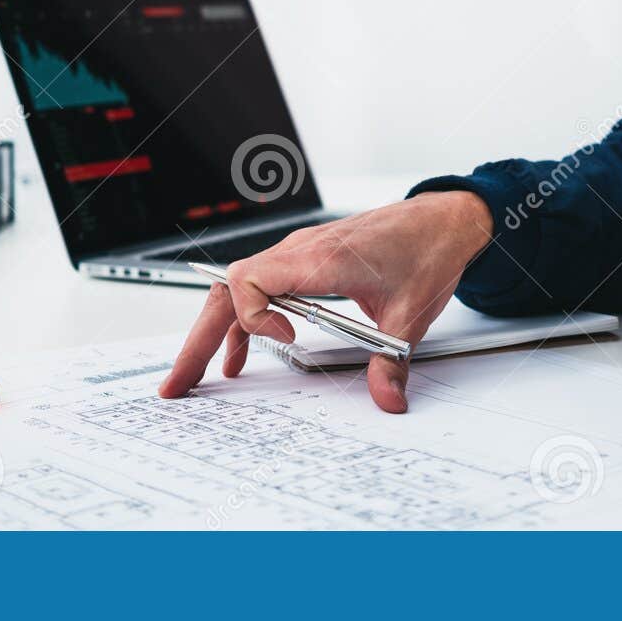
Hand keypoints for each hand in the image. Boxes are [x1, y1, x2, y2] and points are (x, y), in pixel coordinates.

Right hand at [157, 191, 492, 412]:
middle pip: (228, 291)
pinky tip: (239, 357)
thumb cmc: (426, 249)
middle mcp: (300, 253)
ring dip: (213, 331)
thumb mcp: (412, 312)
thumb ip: (394, 361)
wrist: (443, 219)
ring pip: (238, 290)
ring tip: (195, 377)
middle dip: (199, 338)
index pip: (249, 280)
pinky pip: (260, 290)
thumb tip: (387, 401)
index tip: (286, 340)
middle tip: (177, 384)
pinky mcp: (306, 263)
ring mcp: (299, 256)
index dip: (254, 318)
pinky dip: (245, 322)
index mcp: (319, 258)